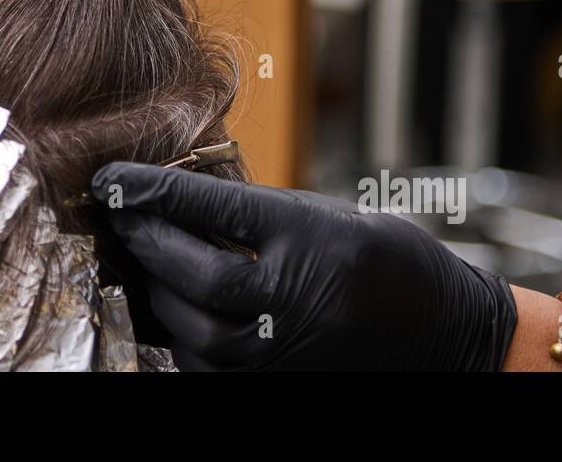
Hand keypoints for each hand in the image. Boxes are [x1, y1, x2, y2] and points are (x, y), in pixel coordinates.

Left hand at [91, 162, 516, 370]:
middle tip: (116, 213)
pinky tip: (172, 305)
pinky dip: (179, 334)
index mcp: (307, 238)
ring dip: (154, 288)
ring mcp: (281, 352)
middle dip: (143, 237)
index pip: (206, 206)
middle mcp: (290, 298)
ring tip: (138, 257)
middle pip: (187, 269)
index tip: (110, 176)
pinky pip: (204, 364)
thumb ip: (260, 212)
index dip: (148, 188)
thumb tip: (181, 201)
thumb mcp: (332, 215)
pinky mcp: (276, 386)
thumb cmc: (392, 263)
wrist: (451, 338)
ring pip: (186, 324)